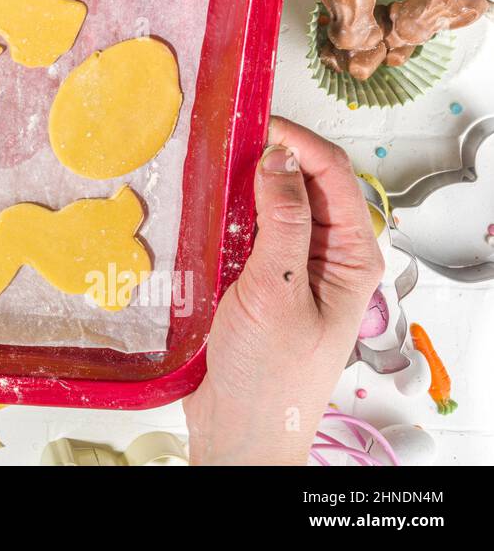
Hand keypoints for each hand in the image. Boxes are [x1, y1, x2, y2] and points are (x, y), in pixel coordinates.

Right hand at [184, 117, 384, 464]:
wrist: (240, 428)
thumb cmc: (270, 374)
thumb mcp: (279, 292)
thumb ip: (284, 222)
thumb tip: (280, 157)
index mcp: (351, 255)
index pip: (333, 175)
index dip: (298, 141)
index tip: (253, 121)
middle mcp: (325, 252)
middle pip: (303, 181)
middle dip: (268, 154)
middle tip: (221, 135)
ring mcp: (289, 263)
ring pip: (270, 201)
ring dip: (242, 181)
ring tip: (206, 161)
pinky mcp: (255, 275)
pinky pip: (244, 227)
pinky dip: (224, 209)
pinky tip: (199, 202)